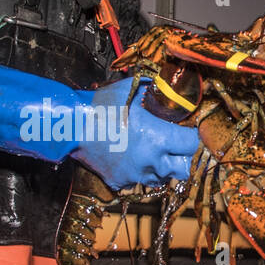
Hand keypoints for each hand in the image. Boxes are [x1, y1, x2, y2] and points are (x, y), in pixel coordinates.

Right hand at [71, 77, 199, 190]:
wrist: (70, 126)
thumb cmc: (100, 106)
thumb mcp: (131, 88)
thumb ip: (155, 87)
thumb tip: (171, 82)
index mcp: (159, 139)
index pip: (192, 145)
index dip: (194, 136)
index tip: (190, 130)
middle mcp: (151, 161)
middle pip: (184, 169)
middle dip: (184, 157)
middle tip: (177, 146)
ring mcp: (135, 175)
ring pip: (162, 179)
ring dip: (164, 167)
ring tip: (155, 152)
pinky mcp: (120, 182)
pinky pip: (138, 182)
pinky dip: (140, 173)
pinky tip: (134, 158)